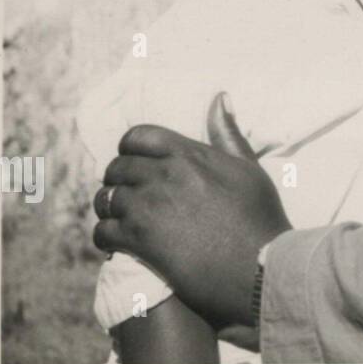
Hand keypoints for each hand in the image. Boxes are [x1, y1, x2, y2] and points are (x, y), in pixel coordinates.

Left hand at [93, 93, 291, 330]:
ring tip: (120, 218)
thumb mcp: (249, 168)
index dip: (131, 148)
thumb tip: (218, 97)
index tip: (136, 162)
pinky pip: (102, 231)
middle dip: (118, 180)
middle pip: (117, 167)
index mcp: (189, 154)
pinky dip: (105, 237)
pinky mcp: (139, 240)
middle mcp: (164, 175)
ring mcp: (149, 207)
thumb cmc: (260, 218)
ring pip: (105, 199)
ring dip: (109, 208)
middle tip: (128, 195)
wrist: (260, 267)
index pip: (138, 136)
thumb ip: (228, 133)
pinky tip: (118, 243)